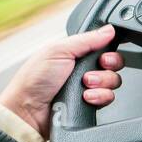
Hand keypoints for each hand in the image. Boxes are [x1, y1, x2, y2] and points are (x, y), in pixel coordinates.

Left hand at [0, 24, 123, 139]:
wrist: (29, 111)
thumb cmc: (34, 80)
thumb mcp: (58, 51)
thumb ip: (86, 39)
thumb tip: (108, 30)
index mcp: (75, 53)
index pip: (103, 48)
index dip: (108, 51)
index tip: (104, 56)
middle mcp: (83, 69)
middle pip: (113, 65)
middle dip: (107, 68)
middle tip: (91, 73)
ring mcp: (88, 88)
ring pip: (113, 82)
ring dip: (101, 83)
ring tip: (85, 86)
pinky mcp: (90, 104)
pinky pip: (108, 98)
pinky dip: (99, 98)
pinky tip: (86, 98)